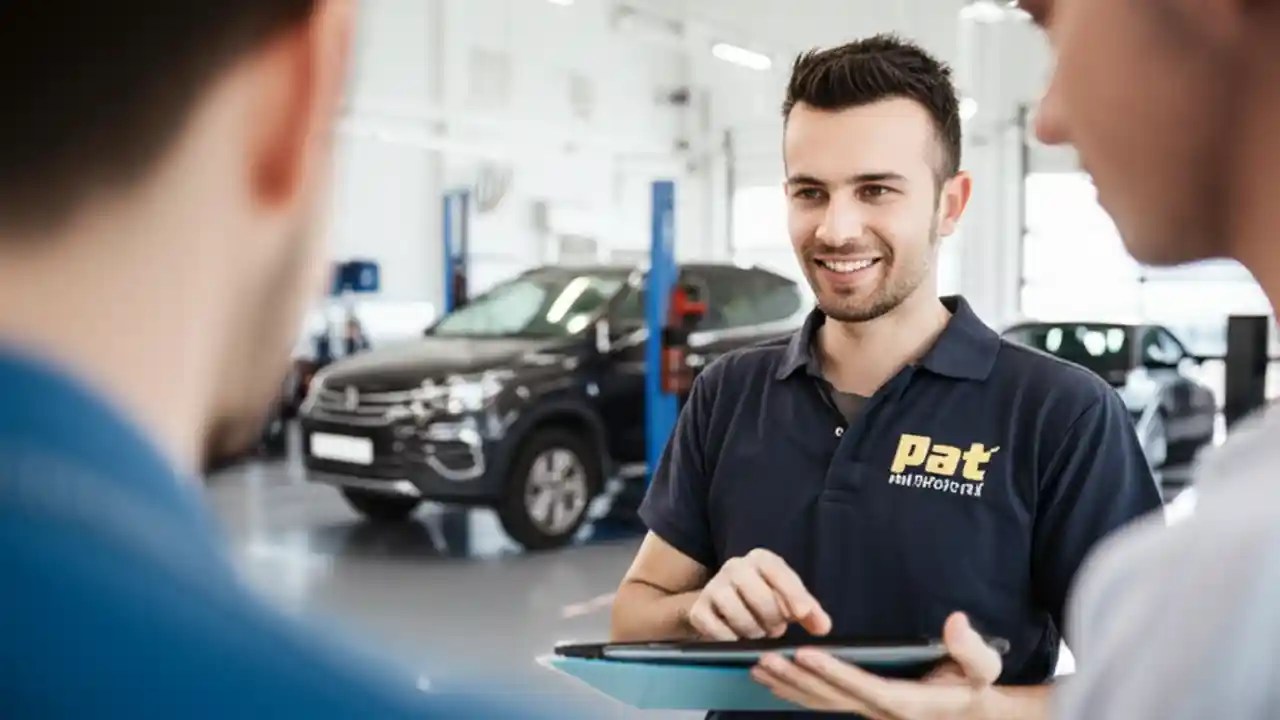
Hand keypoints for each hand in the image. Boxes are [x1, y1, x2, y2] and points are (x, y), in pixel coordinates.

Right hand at [686, 549, 831, 640]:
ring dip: (753, 631)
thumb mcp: (789, 598)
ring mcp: (714, 586)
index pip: (779, 573)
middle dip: (773, 620)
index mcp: (761, 559)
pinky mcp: (698, 608)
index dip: (792, 595)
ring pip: (737, 614)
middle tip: (776, 629)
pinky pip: (715, 628)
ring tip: (759, 632)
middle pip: (760, 597)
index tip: (801, 615)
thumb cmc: (764, 598)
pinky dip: (730, 638)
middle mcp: (735, 566)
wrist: (723, 602)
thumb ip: (809, 612)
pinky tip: (737, 637)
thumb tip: (823, 627)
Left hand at [751, 613, 1002, 718]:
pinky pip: (824, 703)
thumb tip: (955, 622)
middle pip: (832, 698)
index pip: (864, 687)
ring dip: (788, 686)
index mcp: (908, 703)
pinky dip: (796, 692)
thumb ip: (970, 648)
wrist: (974, 714)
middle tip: (763, 659)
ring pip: (822, 703)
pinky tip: (772, 681)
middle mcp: (883, 713)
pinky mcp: (863, 708)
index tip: (804, 653)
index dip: (833, 671)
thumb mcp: (984, 667)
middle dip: (796, 678)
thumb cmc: (976, 686)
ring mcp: (870, 714)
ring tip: (756, 667)